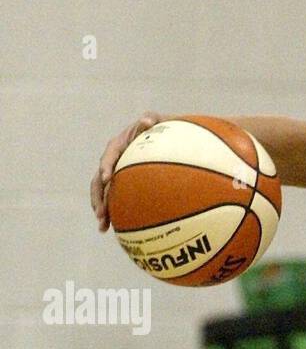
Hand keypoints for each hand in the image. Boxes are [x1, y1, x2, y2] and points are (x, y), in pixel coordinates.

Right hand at [91, 111, 165, 231]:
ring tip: (103, 226)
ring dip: (101, 209)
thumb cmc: (162, 129)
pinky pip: (114, 200)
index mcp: (119, 145)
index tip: (106, 179)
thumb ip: (151, 119)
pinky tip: (113, 229)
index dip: (106, 166)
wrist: (164, 140)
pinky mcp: (121, 186)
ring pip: (102, 194)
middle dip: (98, 197)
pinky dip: (113, 214)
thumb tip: (147, 120)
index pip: (110, 155)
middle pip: (99, 180)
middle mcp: (113, 161)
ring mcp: (115, 175)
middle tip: (101, 212)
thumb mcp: (159, 121)